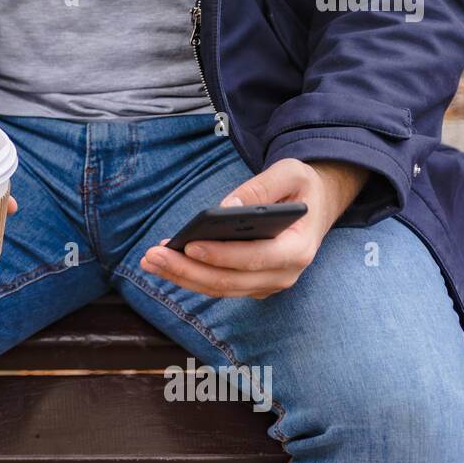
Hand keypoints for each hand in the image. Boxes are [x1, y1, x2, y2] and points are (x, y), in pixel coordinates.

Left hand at [139, 158, 369, 298]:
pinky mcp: (251, 285)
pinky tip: (165, 262)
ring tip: (150, 260)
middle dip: (187, 270)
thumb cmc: (300, 188)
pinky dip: (190, 276)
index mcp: (297, 249)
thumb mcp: (291, 173)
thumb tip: (227, 206)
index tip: (189, 244)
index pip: (254, 258)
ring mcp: (266, 284)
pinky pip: (217, 286)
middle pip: (228, 281)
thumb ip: (263, 186)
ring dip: (181, 276)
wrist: (314, 206)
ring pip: (218, 289)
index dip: (220, 254)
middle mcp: (283, 274)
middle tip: (152, 256)